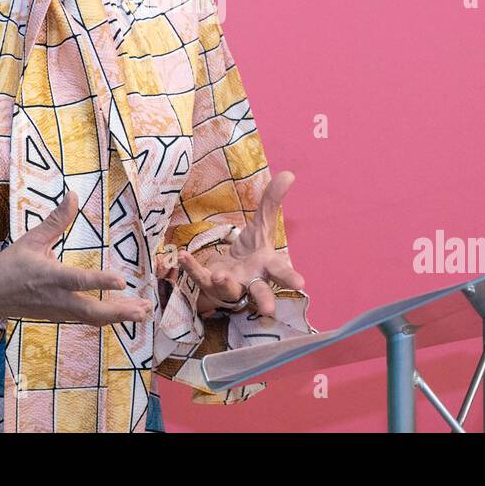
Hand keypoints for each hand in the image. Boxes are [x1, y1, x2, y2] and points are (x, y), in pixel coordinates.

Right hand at [0, 189, 152, 325]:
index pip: (78, 281)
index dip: (100, 282)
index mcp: (49, 276)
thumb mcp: (31, 239)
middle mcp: (57, 298)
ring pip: (92, 319)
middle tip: (143, 309)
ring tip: (144, 312)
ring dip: (119, 317)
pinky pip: (87, 320)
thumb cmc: (9, 265)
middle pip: (91, 311)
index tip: (122, 281)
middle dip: (119, 312)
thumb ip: (56, 220)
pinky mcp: (60, 317)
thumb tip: (73, 194)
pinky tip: (125, 314)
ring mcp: (59, 311)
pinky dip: (108, 319)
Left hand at [175, 170, 305, 318]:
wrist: (230, 271)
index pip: (281, 272)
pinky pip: (200, 278)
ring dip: (225, 284)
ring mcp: (230, 286)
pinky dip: (192, 268)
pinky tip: (183, 256)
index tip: (301, 285)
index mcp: (267, 267)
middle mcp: (251, 281)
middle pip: (260, 292)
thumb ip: (272, 202)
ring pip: (229, 290)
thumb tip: (288, 174)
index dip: (290, 278)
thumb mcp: (261, 225)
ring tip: (219, 276)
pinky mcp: (209, 286)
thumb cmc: (251, 252)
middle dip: (265, 300)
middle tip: (269, 310)